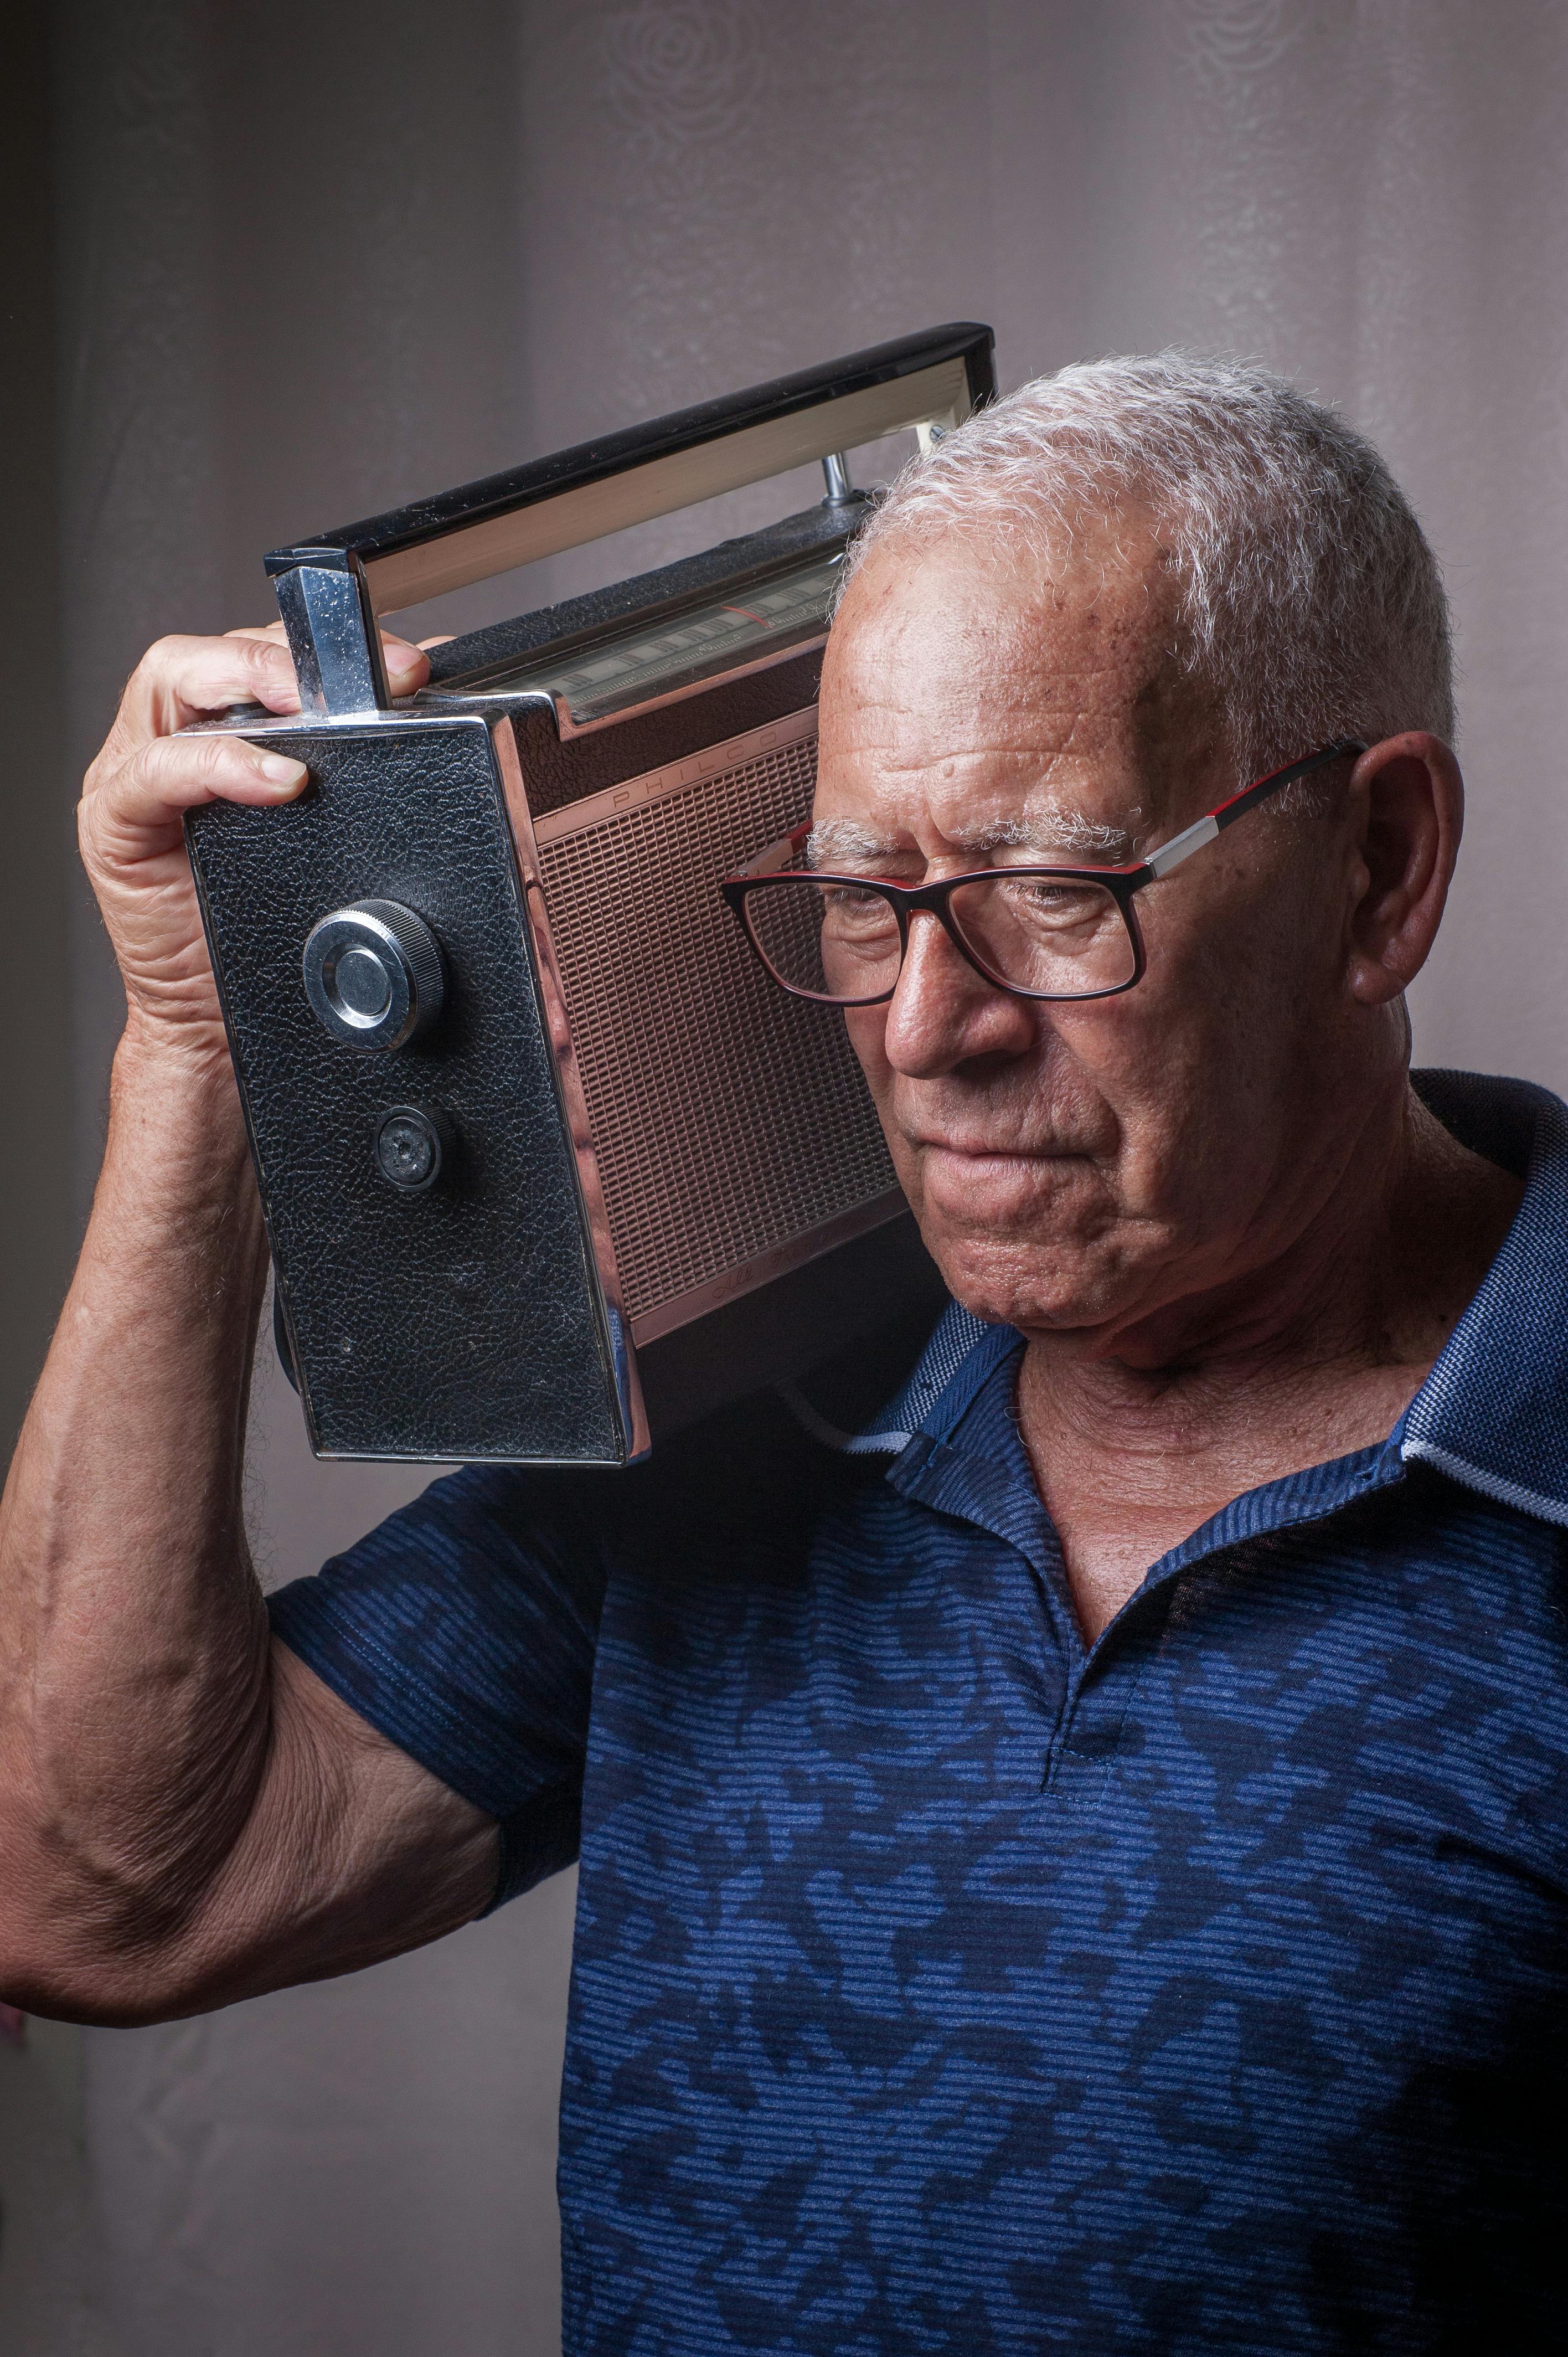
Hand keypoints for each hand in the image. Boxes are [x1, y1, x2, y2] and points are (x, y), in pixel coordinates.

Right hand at [77, 622, 429, 1050]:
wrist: (222, 1018)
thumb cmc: (274, 927)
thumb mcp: (328, 831)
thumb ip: (357, 768)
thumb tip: (431, 701)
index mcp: (222, 728)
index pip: (262, 652)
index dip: (326, 644)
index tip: (402, 664)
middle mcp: (173, 736)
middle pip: (216, 651)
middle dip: (294, 656)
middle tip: (371, 679)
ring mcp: (136, 774)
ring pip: (173, 681)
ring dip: (251, 684)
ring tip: (316, 713)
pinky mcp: (116, 823)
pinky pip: (155, 771)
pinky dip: (217, 766)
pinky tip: (276, 779)